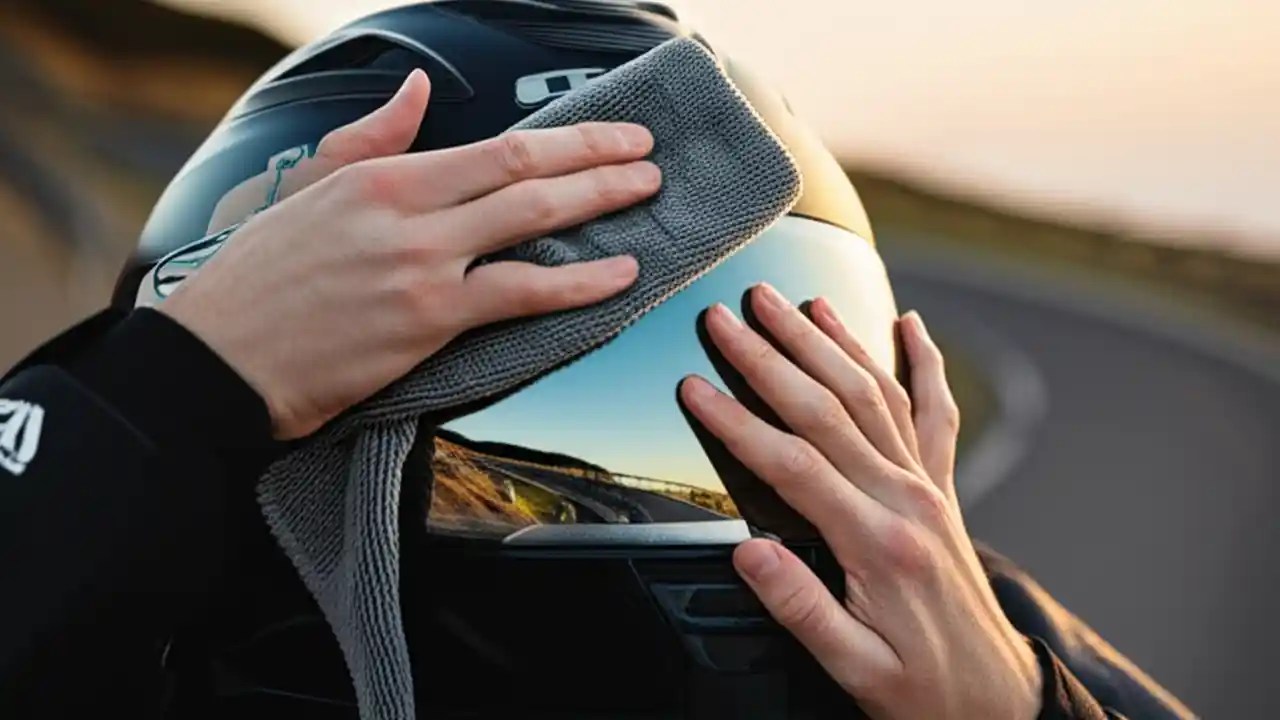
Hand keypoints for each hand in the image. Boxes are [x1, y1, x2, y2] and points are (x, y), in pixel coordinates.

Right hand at [160, 70, 660, 438]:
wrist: (219, 358)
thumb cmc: (258, 278)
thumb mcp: (309, 186)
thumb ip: (373, 135)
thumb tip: (419, 91)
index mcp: (384, 175)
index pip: (501, 147)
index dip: (571, 139)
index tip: (614, 135)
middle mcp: (411, 213)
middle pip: (529, 176)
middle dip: (601, 163)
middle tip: (648, 160)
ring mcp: (423, 267)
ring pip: (533, 225)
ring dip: (601, 207)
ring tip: (645, 198)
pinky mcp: (429, 323)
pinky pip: (522, 295)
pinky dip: (578, 284)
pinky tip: (618, 276)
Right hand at [678, 285, 1041, 719]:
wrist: (996, 700)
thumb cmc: (923, 689)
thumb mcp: (855, 669)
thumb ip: (802, 607)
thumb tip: (750, 551)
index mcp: (877, 543)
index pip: (792, 464)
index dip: (737, 422)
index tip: (694, 387)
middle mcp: (907, 500)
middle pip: (829, 408)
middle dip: (770, 356)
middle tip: (727, 316)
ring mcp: (928, 488)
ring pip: (874, 394)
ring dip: (828, 342)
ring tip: (788, 301)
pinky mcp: (942, 490)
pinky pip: (935, 412)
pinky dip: (924, 363)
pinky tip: (911, 325)